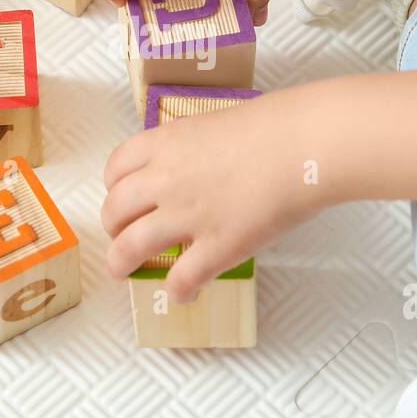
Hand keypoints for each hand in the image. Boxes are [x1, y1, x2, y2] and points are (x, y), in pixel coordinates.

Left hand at [100, 91, 319, 302]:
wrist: (304, 144)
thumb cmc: (274, 127)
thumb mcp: (216, 124)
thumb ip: (196, 148)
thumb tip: (201, 164)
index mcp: (165, 144)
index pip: (116, 168)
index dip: (114, 188)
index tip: (121, 197)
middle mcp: (165, 180)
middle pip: (115, 210)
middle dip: (113, 227)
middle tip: (121, 235)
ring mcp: (187, 215)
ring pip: (131, 247)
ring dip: (121, 263)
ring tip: (123, 272)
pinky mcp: (217, 246)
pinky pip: (182, 279)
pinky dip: (178, 291)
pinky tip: (184, 294)